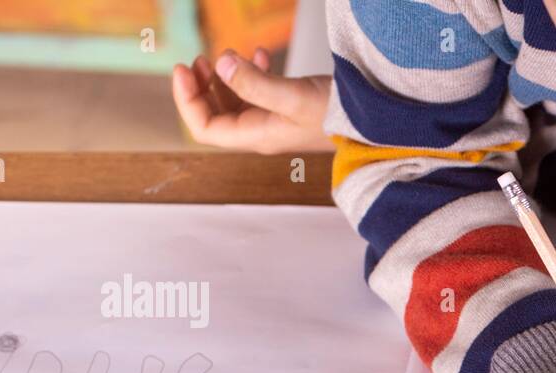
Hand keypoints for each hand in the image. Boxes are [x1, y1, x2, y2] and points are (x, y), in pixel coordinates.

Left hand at [171, 49, 332, 153]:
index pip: (206, 128)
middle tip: (196, 59)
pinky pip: (258, 94)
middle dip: (200, 89)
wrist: (374, 119)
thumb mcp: (294, 96)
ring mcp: (275, 122)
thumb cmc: (338, 114)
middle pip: (215, 117)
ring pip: (234, 104)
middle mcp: (262, 132)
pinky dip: (250, 74)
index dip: (187, 100)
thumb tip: (221, 63)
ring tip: (220, 55)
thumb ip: (255, 82)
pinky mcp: (289, 109)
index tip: (181, 68)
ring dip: (221, 80)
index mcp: (258, 135)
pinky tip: (259, 55)